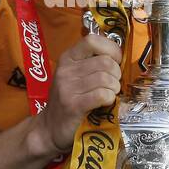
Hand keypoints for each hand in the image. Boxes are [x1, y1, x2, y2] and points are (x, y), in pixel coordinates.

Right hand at [35, 33, 122, 153]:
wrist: (50, 128)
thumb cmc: (69, 100)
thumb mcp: (75, 76)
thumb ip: (92, 63)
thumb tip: (119, 58)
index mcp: (68, 58)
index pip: (92, 40)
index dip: (111, 49)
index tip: (116, 61)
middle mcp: (66, 70)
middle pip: (105, 62)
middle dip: (116, 74)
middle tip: (113, 84)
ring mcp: (68, 88)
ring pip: (105, 79)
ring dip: (114, 88)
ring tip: (110, 94)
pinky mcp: (73, 105)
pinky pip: (101, 95)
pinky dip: (109, 98)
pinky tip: (105, 103)